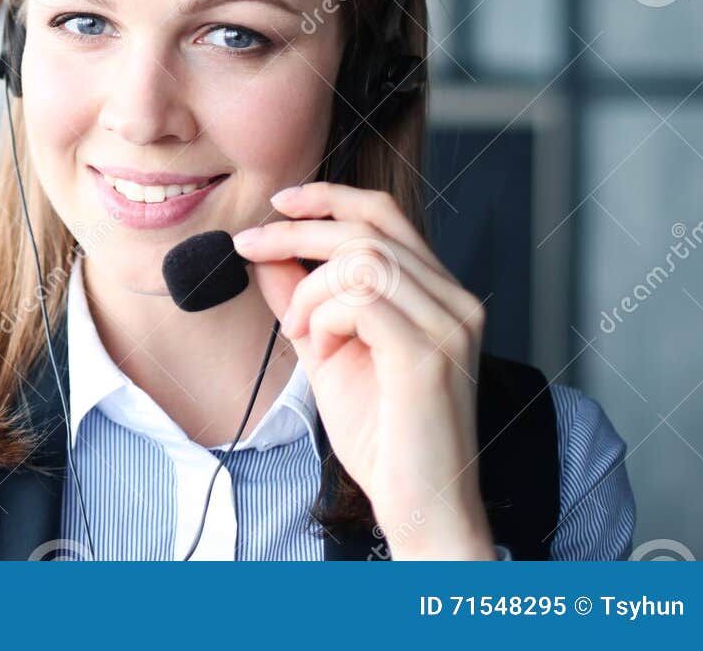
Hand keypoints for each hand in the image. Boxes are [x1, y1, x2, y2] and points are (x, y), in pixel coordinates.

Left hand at [232, 182, 495, 559]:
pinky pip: (362, 299)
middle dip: (294, 233)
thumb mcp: (326, 352)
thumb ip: (301, 300)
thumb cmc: (380, 435)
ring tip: (301, 334)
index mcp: (437, 294)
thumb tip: (265, 253)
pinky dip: (324, 317)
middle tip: (248, 250)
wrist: (418, 504)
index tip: (279, 203)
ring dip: (309, 290)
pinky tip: (321, 351)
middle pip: (367, 228)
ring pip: (362, 260)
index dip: (329, 197)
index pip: (385, 214)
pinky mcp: (429, 354)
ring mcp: (449, 325)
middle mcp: (454, 301)